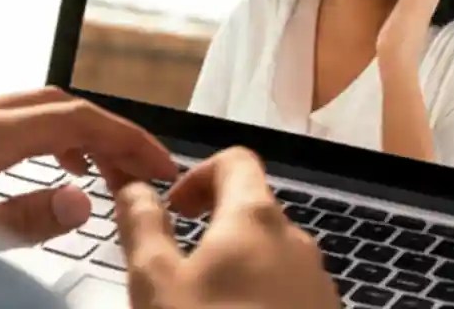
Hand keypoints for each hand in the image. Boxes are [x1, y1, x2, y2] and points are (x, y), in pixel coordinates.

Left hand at [0, 87, 175, 244]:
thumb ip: (22, 217)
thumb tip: (79, 200)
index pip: (74, 118)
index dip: (124, 138)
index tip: (157, 162)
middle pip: (56, 103)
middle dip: (104, 129)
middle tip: (136, 165)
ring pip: (27, 107)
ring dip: (69, 129)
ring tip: (95, 170)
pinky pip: (0, 118)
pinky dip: (35, 134)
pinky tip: (34, 167)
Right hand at [116, 147, 338, 308]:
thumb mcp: (155, 281)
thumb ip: (141, 224)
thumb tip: (133, 185)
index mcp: (255, 217)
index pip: (235, 161)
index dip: (198, 174)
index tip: (173, 209)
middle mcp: (298, 242)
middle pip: (253, 211)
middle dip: (213, 229)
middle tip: (177, 269)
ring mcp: (320, 284)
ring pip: (271, 257)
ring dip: (236, 269)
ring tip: (202, 308)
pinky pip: (289, 294)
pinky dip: (260, 300)